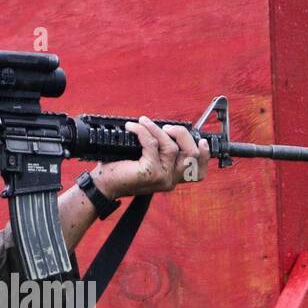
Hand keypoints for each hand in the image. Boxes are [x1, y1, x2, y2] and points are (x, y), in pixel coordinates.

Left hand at [89, 116, 209, 199]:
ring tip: (144, 122)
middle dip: (182, 134)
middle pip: (191, 154)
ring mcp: (162, 178)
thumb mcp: (147, 159)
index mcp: (172, 178)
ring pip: (171, 146)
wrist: (103, 184)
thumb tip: (168, 129)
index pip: (198, 173)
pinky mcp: (150, 172)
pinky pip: (152, 144)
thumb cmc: (122, 170)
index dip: (205, 156)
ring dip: (158, 129)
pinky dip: (143, 131)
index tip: (202, 142)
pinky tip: (133, 127)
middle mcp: (170, 180)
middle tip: (166, 127)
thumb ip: (161, 150)